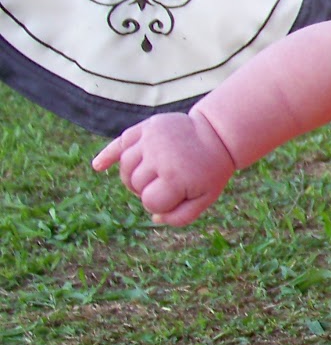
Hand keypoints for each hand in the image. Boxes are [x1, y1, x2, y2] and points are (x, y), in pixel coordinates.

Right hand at [91, 112, 235, 226]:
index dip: (160, 205)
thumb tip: (154, 217)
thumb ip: (181, 216)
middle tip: (167, 184)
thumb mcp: (205, 198)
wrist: (218, 136)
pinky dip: (108, 155)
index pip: (150, 202)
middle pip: (135, 184)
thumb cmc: (210, 171)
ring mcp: (151, 139)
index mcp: (175, 178)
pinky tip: (97, 166)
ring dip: (134, 175)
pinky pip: (120, 142)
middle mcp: (159, 157)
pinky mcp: (146, 127)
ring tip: (152, 175)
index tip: (176, 197)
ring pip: (126, 166)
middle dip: (147, 189)